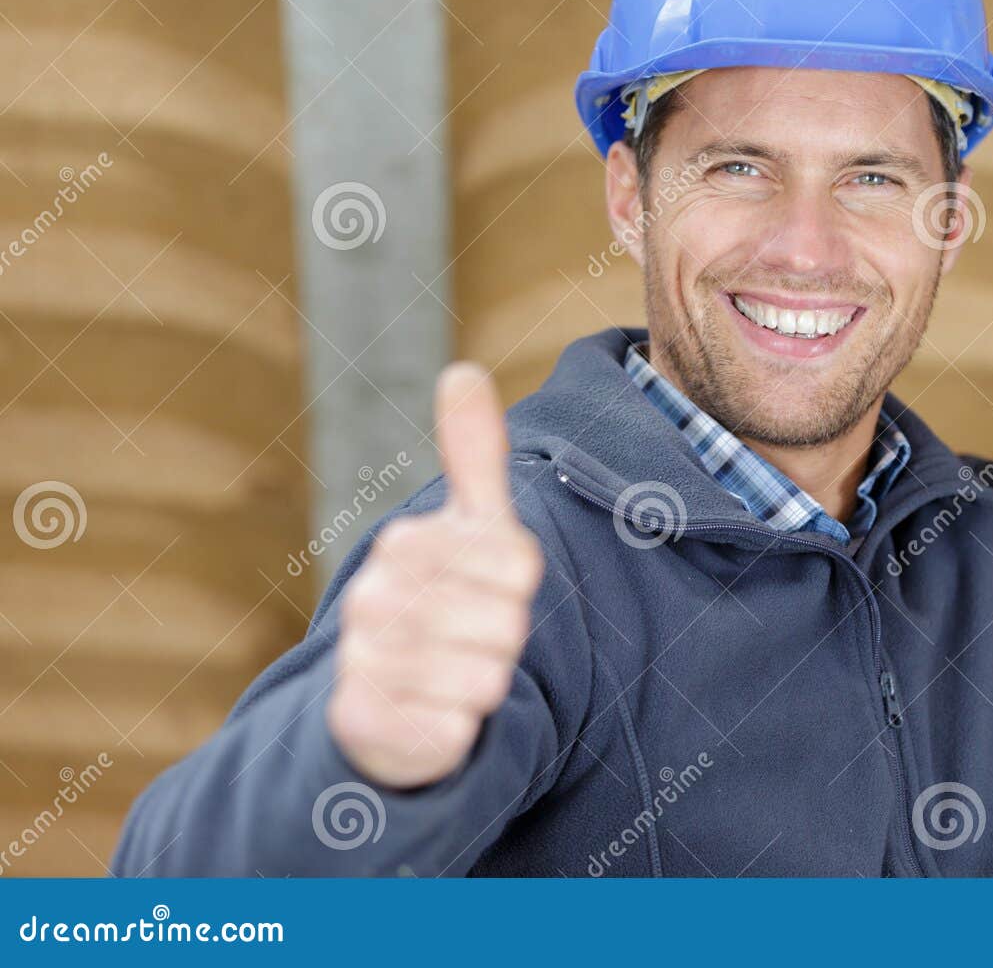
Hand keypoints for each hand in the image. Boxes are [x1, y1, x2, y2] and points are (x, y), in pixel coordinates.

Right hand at [327, 362, 542, 788]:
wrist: (383, 701)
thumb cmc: (442, 602)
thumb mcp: (468, 527)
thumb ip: (473, 455)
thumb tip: (462, 370)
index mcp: (408, 542)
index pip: (521, 567)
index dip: (520, 590)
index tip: (490, 591)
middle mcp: (374, 596)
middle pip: (508, 626)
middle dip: (505, 642)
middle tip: (470, 640)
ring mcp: (363, 659)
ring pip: (487, 680)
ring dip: (484, 687)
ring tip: (452, 676)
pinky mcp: (363, 723)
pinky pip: (456, 729)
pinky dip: (459, 730)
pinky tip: (433, 715)